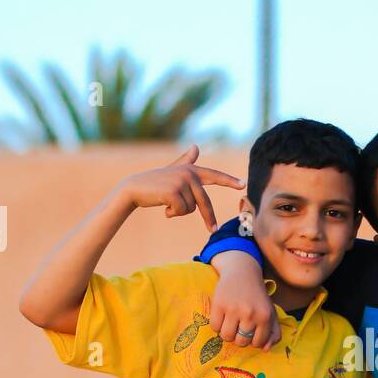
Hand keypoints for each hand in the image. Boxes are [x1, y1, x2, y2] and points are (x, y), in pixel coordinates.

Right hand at [121, 145, 243, 229]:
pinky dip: (173, 213)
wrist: (134, 189)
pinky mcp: (174, 191)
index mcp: (191, 170)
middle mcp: (189, 173)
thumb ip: (186, 161)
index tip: (242, 185)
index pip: (214, 176)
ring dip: (179, 211)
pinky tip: (163, 207)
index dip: (229, 181)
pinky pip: (181, 211)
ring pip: (191, 208)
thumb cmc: (154, 182)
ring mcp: (181, 182)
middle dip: (209, 218)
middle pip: (205, 201)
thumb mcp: (173, 171)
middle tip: (213, 231)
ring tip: (167, 203)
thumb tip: (196, 146)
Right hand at [209, 252, 280, 349]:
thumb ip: (274, 332)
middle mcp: (251, 314)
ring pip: (227, 337)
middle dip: (239, 337)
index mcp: (265, 317)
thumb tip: (265, 350)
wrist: (242, 272)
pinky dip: (217, 325)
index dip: (252, 339)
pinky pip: (215, 327)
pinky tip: (222, 316)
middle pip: (241, 342)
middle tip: (239, 325)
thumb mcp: (271, 312)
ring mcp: (234, 309)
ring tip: (230, 323)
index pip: (257, 343)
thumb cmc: (257, 296)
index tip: (250, 331)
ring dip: (227, 333)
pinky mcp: (219, 304)